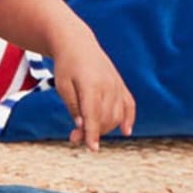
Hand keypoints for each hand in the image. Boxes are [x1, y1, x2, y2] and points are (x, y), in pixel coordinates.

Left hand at [53, 32, 135, 151]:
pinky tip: (126, 131)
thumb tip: (83, 127)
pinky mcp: (120, 84)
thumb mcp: (63, 86)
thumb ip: (74, 107)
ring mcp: (116, 84)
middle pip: (106, 118)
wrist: (77, 44)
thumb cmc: (66, 65)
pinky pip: (129, 104)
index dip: (93, 133)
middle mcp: (108, 85)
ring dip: (105, 128)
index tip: (92, 148)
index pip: (94, 115)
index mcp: (91, 85)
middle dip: (93, 132)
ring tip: (87, 131)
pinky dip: (129, 118)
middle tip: (73, 138)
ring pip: (117, 115)